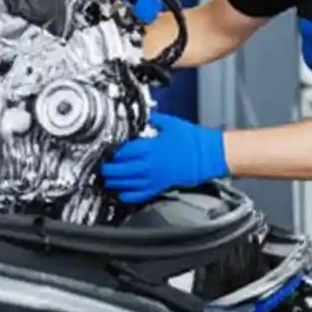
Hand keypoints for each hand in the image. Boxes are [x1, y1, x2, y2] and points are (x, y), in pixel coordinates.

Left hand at [100, 112, 228, 202]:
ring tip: (108, 178)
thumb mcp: (170, 124)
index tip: (109, 150)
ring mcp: (153, 178)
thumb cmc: (192, 140)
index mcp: (149, 148)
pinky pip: (138, 195)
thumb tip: (143, 116)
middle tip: (103, 165)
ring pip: (126, 185)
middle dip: (108, 169)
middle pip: (119, 171)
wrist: (207, 155)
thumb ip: (152, 120)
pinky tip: (122, 192)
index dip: (113, 152)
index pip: (122, 152)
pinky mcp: (159, 187)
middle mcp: (148, 165)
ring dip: (114, 182)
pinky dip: (127, 195)